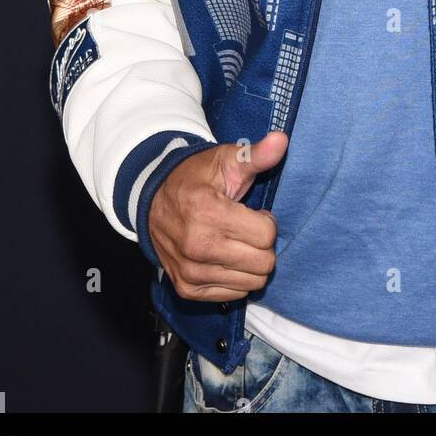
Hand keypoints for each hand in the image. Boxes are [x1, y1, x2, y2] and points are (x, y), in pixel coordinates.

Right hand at [147, 131, 287, 302]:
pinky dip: (236, 278)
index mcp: (208, 211)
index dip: (266, 220)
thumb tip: (282, 140)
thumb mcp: (226, 159)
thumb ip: (256, 155)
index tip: (252, 212)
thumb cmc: (196, 178)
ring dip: (251, 263)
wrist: (153, 201)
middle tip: (246, 229)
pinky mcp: (187, 289)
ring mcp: (190, 271)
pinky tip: (225, 258)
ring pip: (253, 282)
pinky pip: (234, 295)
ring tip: (235, 242)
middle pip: (264, 262)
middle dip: (262, 244)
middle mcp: (197, 246)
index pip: (267, 234)